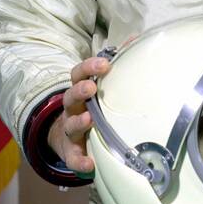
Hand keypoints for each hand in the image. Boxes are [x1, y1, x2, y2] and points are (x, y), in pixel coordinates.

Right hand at [47, 56, 111, 174]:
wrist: (66, 137)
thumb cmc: (90, 106)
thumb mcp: (98, 86)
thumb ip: (115, 63)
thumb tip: (135, 38)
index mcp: (80, 91)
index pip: (78, 74)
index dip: (89, 68)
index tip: (104, 64)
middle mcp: (73, 109)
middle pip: (71, 96)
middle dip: (80, 91)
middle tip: (91, 88)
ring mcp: (70, 130)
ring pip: (71, 125)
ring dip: (79, 122)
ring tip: (89, 120)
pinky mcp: (71, 151)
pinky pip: (73, 157)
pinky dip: (80, 161)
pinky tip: (89, 165)